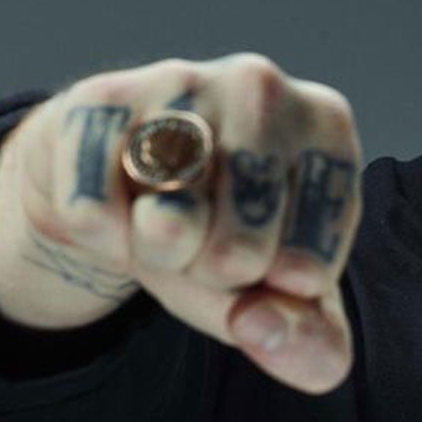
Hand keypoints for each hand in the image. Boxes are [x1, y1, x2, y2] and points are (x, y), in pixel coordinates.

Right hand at [0, 53, 362, 394]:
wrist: (120, 184)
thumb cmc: (219, 232)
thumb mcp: (281, 294)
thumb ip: (309, 341)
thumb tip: (260, 326)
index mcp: (328, 129)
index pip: (306, 272)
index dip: (270, 290)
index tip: (263, 251)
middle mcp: (264, 87)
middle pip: (240, 253)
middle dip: (212, 275)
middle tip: (204, 235)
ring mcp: (182, 80)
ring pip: (169, 228)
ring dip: (157, 256)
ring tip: (164, 223)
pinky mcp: (102, 97)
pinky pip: (94, 214)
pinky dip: (101, 237)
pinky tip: (117, 205)